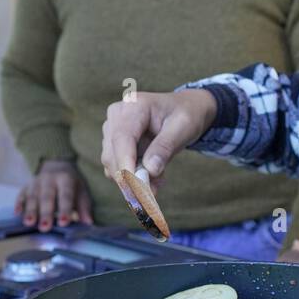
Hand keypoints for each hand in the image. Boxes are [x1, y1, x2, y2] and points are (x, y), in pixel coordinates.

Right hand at [15, 160, 93, 231]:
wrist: (56, 166)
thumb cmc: (71, 184)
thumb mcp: (81, 192)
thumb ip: (84, 208)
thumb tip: (88, 223)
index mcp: (66, 179)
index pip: (66, 195)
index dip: (65, 209)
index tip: (64, 222)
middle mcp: (50, 179)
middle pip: (47, 197)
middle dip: (46, 213)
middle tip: (45, 227)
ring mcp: (36, 181)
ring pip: (32, 196)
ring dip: (30, 210)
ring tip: (29, 223)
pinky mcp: (26, 185)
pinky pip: (21, 194)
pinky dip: (19, 203)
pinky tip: (17, 213)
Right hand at [100, 88, 216, 187]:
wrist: (184, 110)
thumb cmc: (186, 115)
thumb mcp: (183, 128)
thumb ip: (165, 147)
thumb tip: (150, 170)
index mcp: (134, 106)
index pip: (122, 137)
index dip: (126, 163)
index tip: (135, 187)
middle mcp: (117, 115)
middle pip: (112, 153)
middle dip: (131, 177)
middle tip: (154, 193)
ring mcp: (112, 129)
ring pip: (112, 164)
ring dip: (134, 179)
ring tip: (160, 179)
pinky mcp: (113, 144)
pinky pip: (117, 167)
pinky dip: (134, 177)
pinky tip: (154, 175)